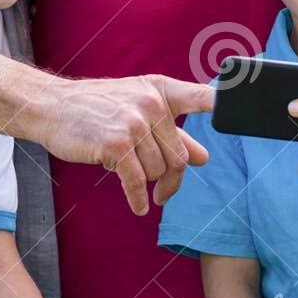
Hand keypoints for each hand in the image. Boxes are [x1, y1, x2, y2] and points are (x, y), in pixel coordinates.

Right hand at [35, 74, 212, 213]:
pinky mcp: (115, 144)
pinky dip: (139, 198)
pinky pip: (137, 181)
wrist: (51, 107)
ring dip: (149, 184)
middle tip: (163, 194)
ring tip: (136, 181)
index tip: (246, 111)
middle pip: (180, 157)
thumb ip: (174, 134)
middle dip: (172, 180)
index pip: (203, 96)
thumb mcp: (137, 111)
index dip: (226, 105)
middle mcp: (151, 104)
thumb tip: (205, 158)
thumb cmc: (97, 108)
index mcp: (161, 91)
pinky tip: (139, 207)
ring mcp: (133, 123)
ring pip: (159, 171)